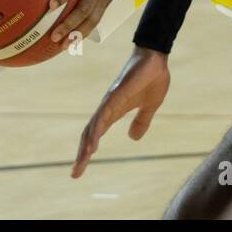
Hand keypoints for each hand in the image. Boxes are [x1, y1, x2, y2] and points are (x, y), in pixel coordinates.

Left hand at [44, 0, 138, 43]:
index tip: (51, 6)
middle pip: (84, 12)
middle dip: (69, 26)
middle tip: (53, 37)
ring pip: (91, 21)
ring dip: (77, 35)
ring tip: (62, 47)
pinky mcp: (108, 2)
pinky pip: (96, 19)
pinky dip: (85, 31)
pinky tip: (74, 41)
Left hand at [72, 47, 169, 177]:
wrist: (155, 57)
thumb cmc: (151, 78)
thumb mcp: (150, 106)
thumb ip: (141, 121)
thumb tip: (133, 138)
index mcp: (114, 112)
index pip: (95, 135)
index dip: (87, 152)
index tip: (81, 169)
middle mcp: (107, 107)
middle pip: (89, 134)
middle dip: (82, 155)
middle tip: (75, 174)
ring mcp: (110, 100)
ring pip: (93, 126)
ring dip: (87, 145)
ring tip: (82, 163)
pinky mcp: (116, 94)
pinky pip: (104, 115)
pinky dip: (97, 129)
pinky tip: (93, 142)